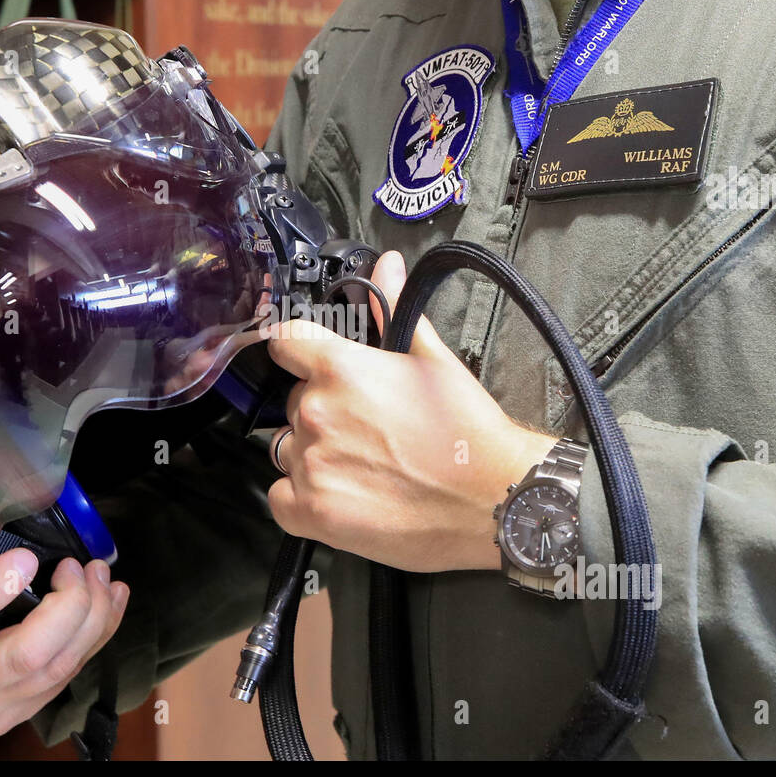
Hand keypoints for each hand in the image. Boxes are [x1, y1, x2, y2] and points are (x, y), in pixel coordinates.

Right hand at [0, 523, 128, 737]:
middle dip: (64, 607)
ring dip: (90, 618)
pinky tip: (109, 600)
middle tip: (76, 566)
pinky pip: (66, 678)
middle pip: (19, 657)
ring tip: (99, 575)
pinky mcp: (12, 714)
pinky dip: (96, 635)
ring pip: (53, 671)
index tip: (25, 558)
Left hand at [264, 251, 556, 572]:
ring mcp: (311, 464)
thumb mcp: (433, 359)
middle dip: (322, 411)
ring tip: (363, 467)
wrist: (494, 499)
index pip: (285, 342)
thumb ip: (395, 309)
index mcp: (341, 369)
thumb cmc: (468, 432)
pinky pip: (281, 498)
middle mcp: (316, 413)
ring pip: (289, 449)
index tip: (311, 366)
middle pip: (293, 402)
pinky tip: (343, 496)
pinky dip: (303, 498)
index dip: (300, 351)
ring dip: (314, 454)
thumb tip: (386, 264)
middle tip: (366, 430)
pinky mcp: (313, 512)